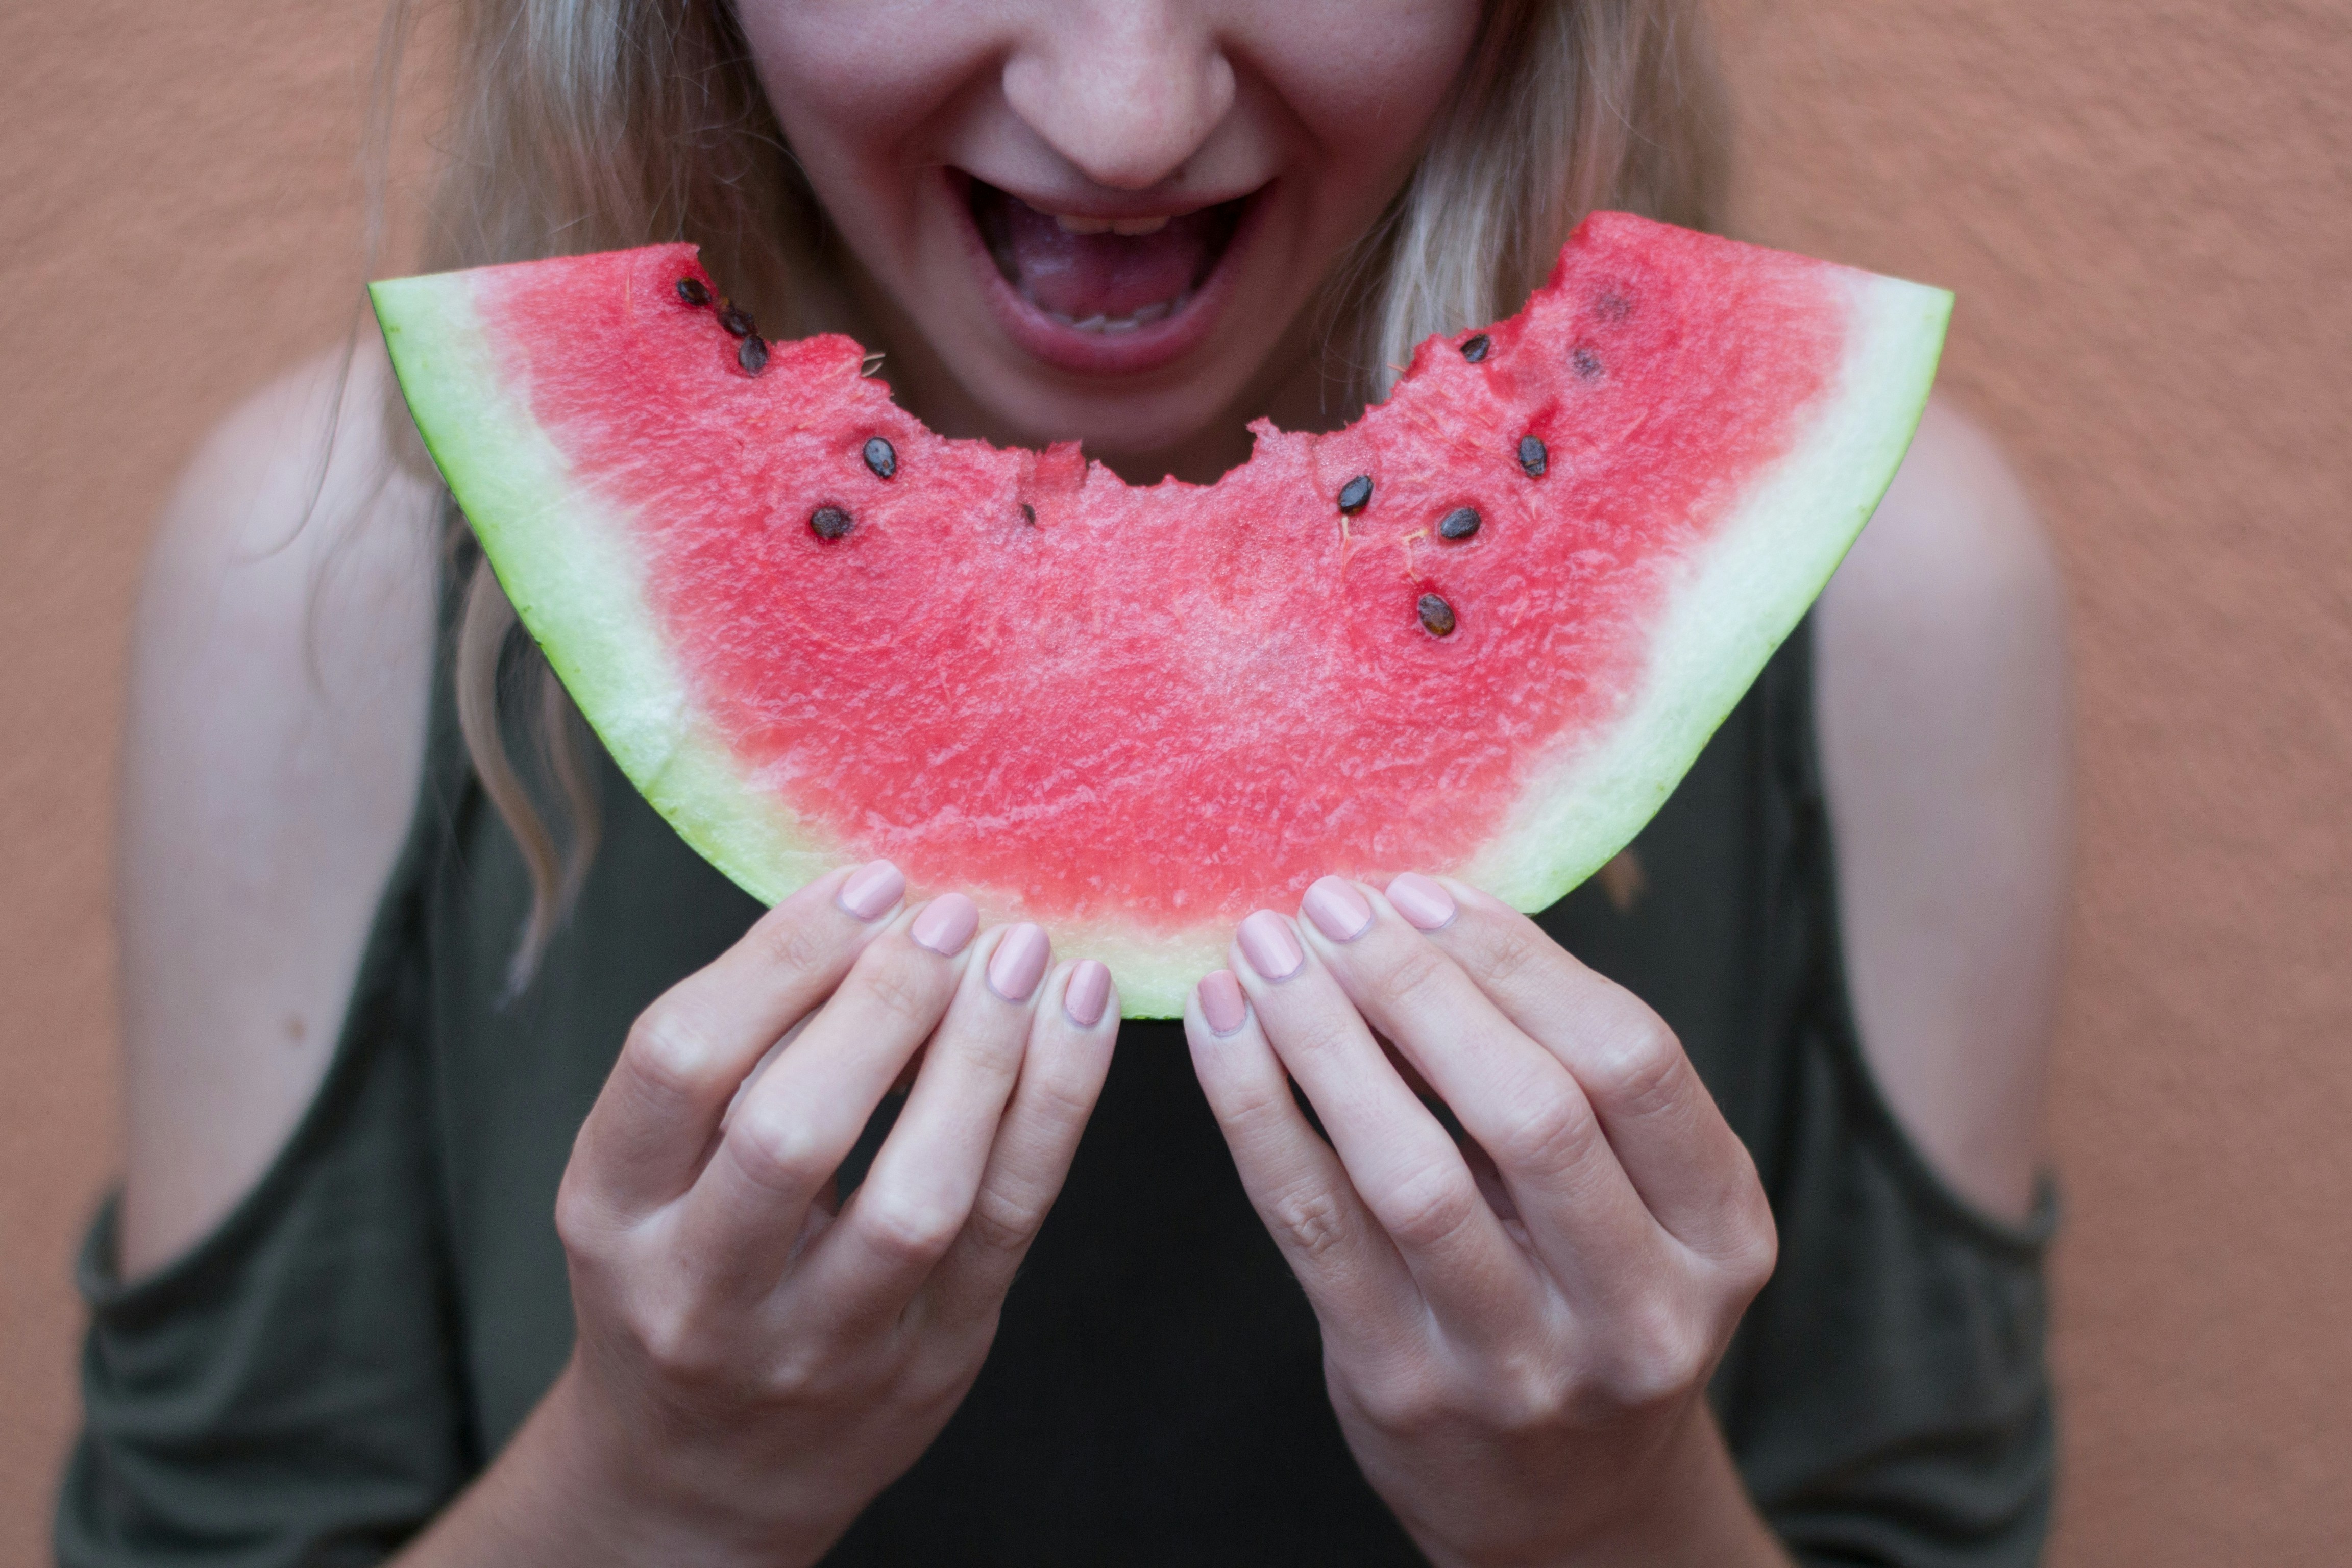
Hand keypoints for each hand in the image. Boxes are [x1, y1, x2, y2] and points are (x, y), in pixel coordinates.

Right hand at [411, 861, 1116, 1567]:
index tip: (866, 884)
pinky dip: (1054, 1106)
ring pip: (917, 1196)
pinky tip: (1075, 1014)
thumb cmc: (683, 1275)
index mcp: (610, 1215)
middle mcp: (700, 1291)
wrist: (703, 1479)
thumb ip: (732, 1058)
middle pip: (789, 1134)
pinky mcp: (929, 1361)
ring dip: (981, 1056)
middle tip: (951, 913)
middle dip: (884, 1004)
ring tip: (1023, 952)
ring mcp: (820, 1343)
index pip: (677, 1061)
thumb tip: (865, 900)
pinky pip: (1008, 1221)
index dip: (781, 956)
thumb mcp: (648, 1177)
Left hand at [1186, 875, 1784, 1567]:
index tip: (1421, 892)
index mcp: (1722, 1235)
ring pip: (1409, 1171)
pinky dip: (1256, 1108)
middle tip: (1328, 905)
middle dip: (1416, 986)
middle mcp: (1639, 1309)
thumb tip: (1420, 907)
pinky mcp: (1402, 1385)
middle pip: (1530, 1109)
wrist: (1559, 1503)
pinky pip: (1312, 1223)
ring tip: (1264, 952)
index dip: (1518, 961)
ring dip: (1322, 1039)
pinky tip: (1222, 1029)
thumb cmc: (1585, 1296)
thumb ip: (1562, 1073)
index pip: (1632, 1060)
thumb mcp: (1634, 1202)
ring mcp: (1519, 1363)